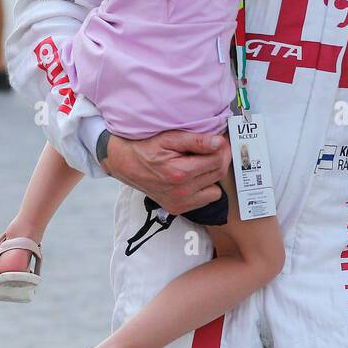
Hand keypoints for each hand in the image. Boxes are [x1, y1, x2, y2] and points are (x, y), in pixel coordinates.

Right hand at [104, 130, 230, 214]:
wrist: (125, 163)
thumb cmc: (146, 147)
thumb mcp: (169, 138)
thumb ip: (196, 141)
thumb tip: (219, 142)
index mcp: (179, 173)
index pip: (217, 161)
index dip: (223, 148)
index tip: (220, 140)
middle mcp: (180, 192)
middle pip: (218, 174)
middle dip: (221, 159)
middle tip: (215, 148)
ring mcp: (179, 203)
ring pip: (215, 189)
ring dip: (213, 175)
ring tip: (201, 163)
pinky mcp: (178, 209)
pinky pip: (205, 199)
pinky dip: (206, 188)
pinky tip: (195, 176)